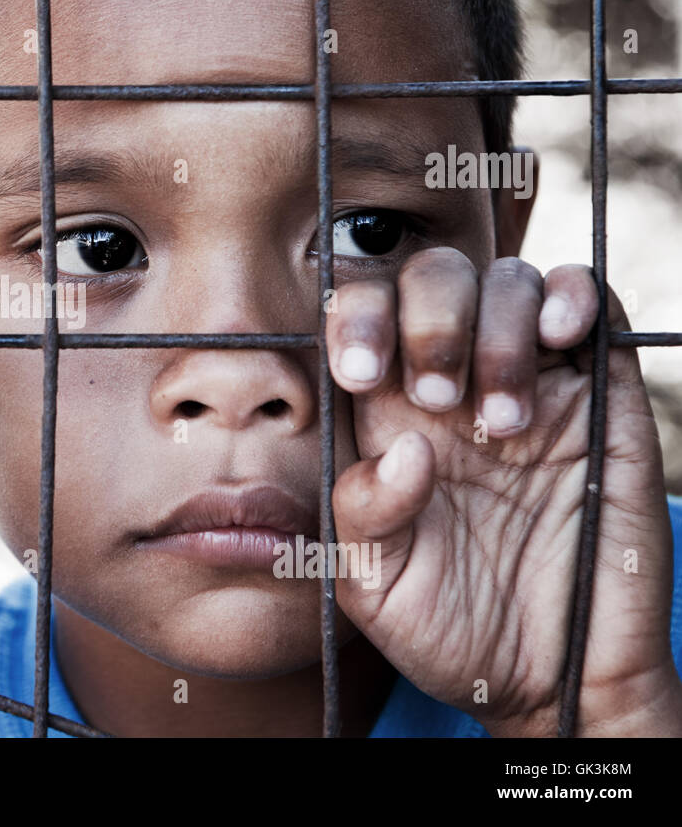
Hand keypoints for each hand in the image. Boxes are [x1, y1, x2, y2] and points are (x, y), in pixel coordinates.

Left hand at [325, 248, 681, 735]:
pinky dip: (570, 296)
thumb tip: (405, 446)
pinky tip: (555, 339)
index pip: (361, 318)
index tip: (359, 372)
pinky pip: (592, 303)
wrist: (553, 679)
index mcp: (386, 417)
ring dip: (495, 324)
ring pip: (508, 281)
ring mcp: (532, 385)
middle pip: (432, 279)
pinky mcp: (603, 398)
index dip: (355, 319)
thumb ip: (361, 513)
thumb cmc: (451, 629)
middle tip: (435, 396)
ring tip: (498, 419)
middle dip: (426, 317)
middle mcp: (454, 387)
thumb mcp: (373, 583)